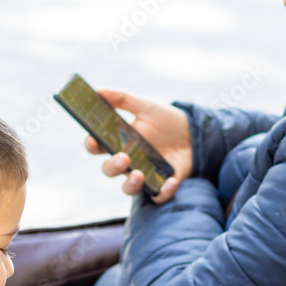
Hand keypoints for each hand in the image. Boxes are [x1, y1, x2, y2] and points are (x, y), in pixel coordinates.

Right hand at [84, 89, 192, 203]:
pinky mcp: (162, 184)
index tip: (94, 141)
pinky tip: (171, 181)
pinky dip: (163, 192)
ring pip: (128, 188)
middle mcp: (127, 161)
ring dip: (130, 185)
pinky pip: (158, 195)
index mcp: (118, 142)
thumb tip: (97, 90)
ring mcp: (143, 174)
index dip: (92, 145)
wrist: (193, 133)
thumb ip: (122, 99)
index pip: (97, 147)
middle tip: (123, 157)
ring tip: (138, 175)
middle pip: (109, 170)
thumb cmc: (164, 120)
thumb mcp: (145, 105)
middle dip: (112, 166)